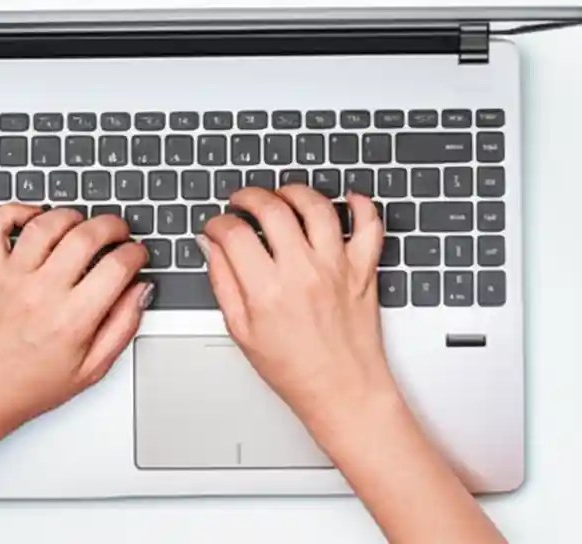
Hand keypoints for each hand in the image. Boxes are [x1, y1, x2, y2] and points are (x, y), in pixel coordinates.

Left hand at [0, 205, 152, 435]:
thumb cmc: (31, 384)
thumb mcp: (92, 369)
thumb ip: (123, 326)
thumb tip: (141, 290)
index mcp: (72, 320)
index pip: (117, 267)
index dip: (136, 253)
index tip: (137, 255)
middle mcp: (41, 293)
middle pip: (86, 236)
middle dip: (112, 226)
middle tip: (118, 233)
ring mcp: (11, 278)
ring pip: (46, 224)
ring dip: (71, 216)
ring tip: (81, 226)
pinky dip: (14, 211)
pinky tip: (34, 217)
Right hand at [201, 186, 396, 436]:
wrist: (342, 390)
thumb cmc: (295, 369)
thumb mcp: (242, 331)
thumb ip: (224, 282)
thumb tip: (211, 246)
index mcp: (267, 290)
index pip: (234, 233)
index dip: (218, 222)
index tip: (217, 225)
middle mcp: (303, 272)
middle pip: (273, 208)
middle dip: (250, 196)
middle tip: (243, 201)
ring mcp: (337, 267)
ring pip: (317, 206)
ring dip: (295, 192)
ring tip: (283, 196)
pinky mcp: (363, 269)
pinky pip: (369, 225)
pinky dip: (361, 205)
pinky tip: (347, 199)